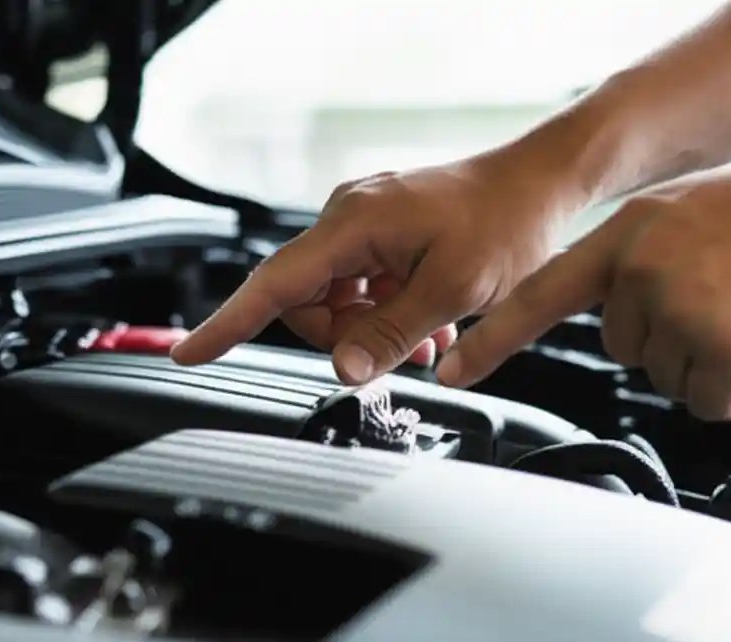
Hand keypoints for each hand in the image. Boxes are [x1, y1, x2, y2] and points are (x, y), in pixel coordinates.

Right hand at [171, 149, 577, 382]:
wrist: (541, 183)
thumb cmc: (506, 221)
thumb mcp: (452, 291)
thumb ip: (390, 333)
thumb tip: (343, 370)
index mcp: (353, 224)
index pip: (273, 286)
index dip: (228, 326)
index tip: (189, 355)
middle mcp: (348, 218)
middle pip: (307, 303)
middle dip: (347, 338)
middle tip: (406, 349)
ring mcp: (365, 224)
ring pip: (337, 301)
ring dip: (373, 329)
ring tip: (428, 337)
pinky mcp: (383, 232)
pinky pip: (362, 285)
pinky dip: (387, 312)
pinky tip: (427, 322)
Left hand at [437, 138, 730, 419]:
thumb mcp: (697, 218)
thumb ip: (651, 264)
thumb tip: (636, 320)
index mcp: (629, 232)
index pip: (540, 294)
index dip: (493, 338)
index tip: (450, 371)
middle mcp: (641, 269)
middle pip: (626, 350)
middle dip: (674, 344)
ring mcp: (678, 308)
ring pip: (671, 379)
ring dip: (713, 366)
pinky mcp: (722, 346)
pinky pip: (713, 401)